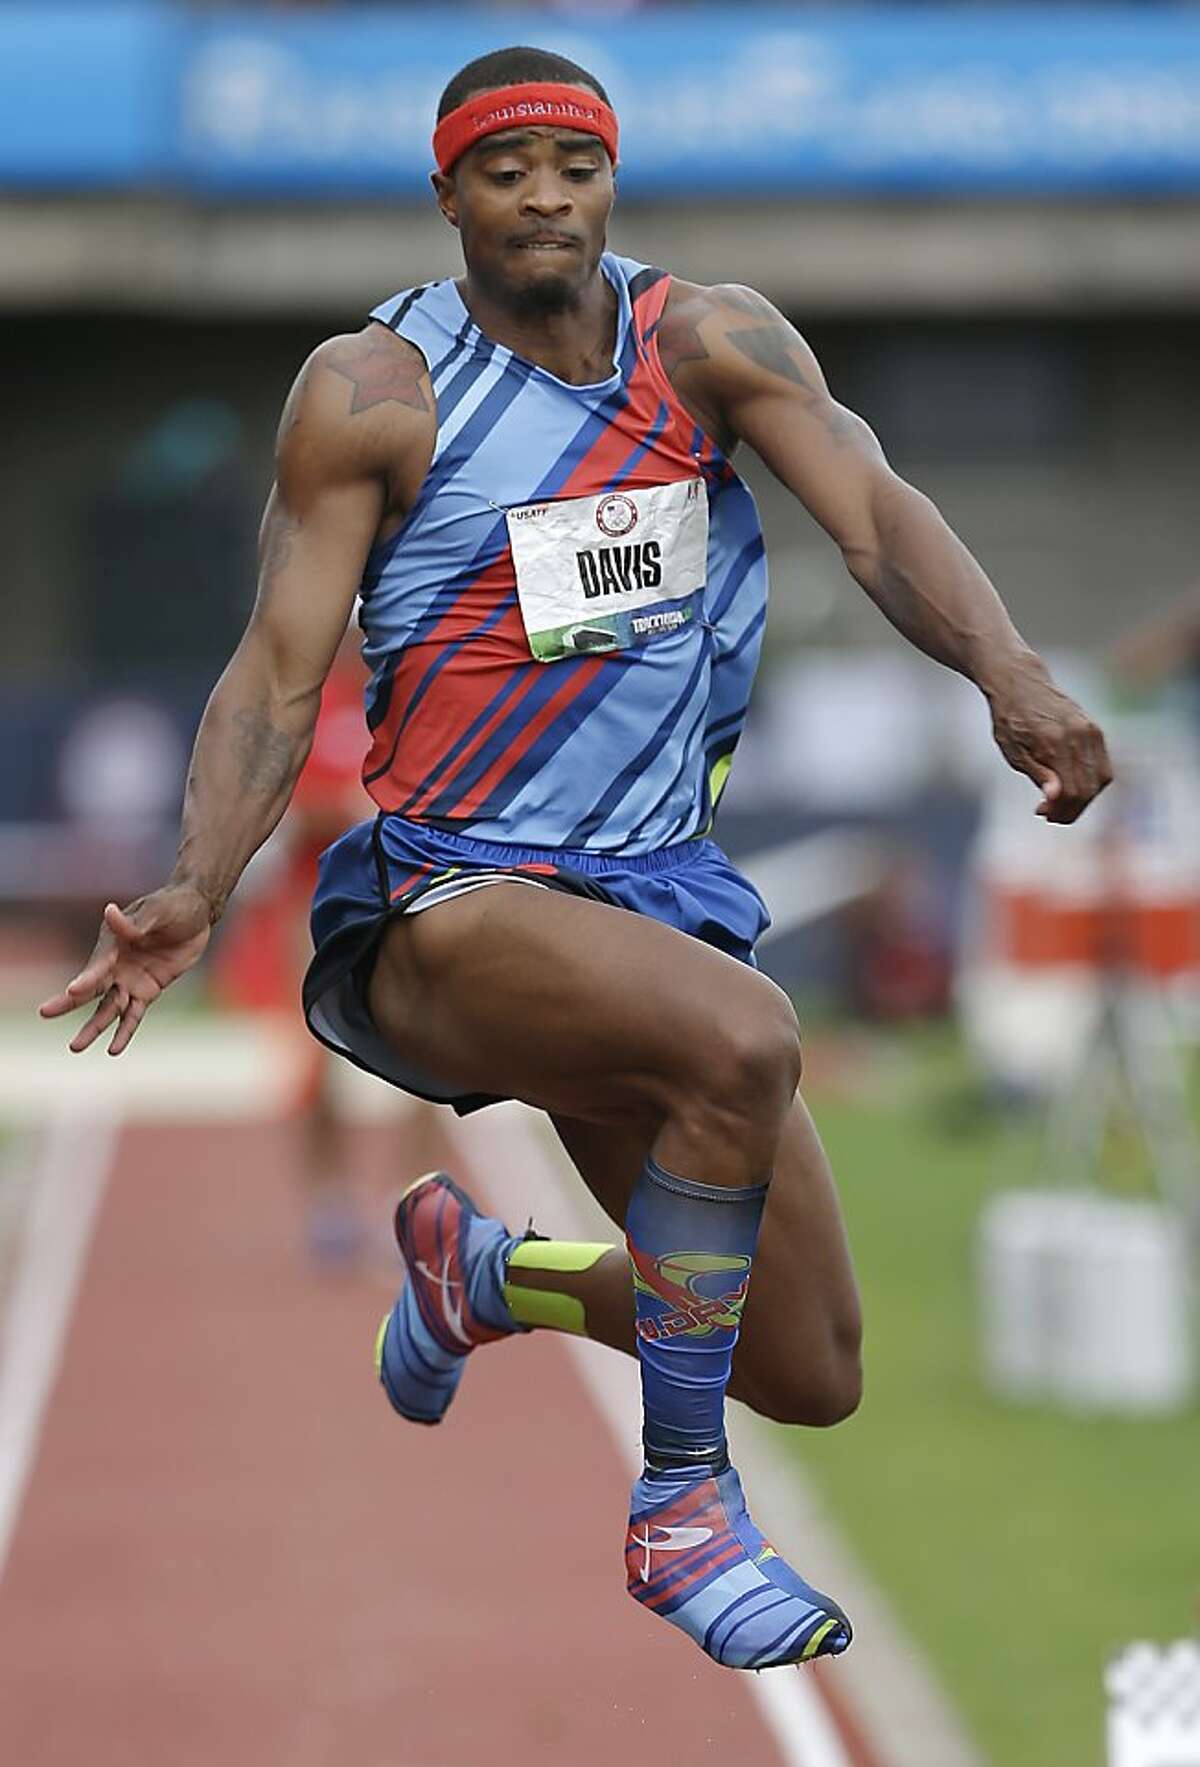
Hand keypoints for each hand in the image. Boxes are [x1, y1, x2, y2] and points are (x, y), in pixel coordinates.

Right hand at [38, 883, 213, 1054]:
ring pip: (108, 1009)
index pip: (97, 964)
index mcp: (112, 941)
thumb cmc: (173, 907)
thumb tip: (109, 912)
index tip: (72, 989)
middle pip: (90, 987)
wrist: (196, 914)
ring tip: (74, 1047)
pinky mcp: (147, 991)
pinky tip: (113, 1050)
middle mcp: (115, 964)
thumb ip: (134, 922)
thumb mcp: (157, 911)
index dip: (87, 977)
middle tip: (45, 1012)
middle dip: (68, 1001)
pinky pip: (134, 1016)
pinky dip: (124, 1032)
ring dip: (93, 1028)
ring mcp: (130, 980)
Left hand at [988, 666, 1112, 823]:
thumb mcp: (1014, 751)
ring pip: (1100, 779)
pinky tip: (1071, 786)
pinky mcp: (1095, 729)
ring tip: (1060, 803)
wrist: (1020, 683)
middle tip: (1050, 814)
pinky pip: (1102, 765)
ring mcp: (1091, 731)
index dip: (1060, 809)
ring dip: (1083, 798)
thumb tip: (1055, 798)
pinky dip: (1091, 782)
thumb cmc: (1010, 718)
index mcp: (1055, 742)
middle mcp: (1079, 735)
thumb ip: (1038, 774)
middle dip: (1071, 808)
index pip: (1071, 791)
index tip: (1043, 812)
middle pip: (1088, 789)